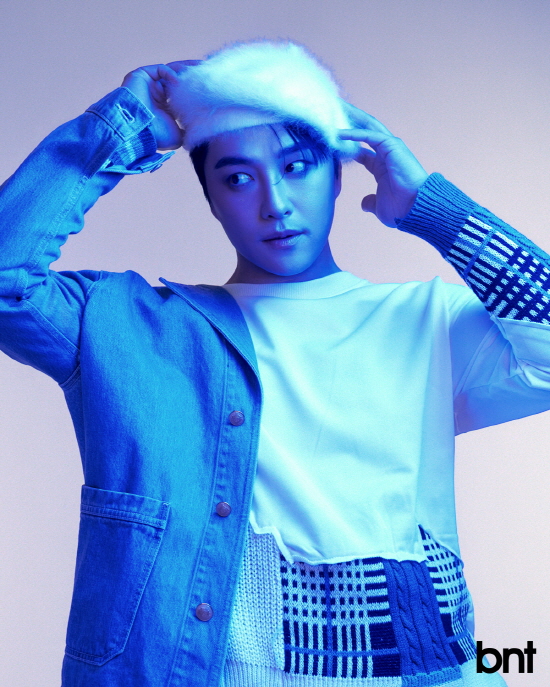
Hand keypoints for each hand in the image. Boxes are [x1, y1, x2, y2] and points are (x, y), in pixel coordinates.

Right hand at [121, 60, 200, 150]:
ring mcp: (149, 85)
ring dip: (183, 71)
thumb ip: (187, 131)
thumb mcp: (178, 136)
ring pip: (170, 73)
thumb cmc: (155, 135)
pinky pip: (160, 70)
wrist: (137, 130)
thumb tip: (200, 132)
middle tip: (206, 73)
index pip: (181, 94)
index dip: (194, 90)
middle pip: (177, 81)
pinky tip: (178, 80)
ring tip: (198, 71)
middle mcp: (156, 95)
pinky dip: (170, 73)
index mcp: (164, 108)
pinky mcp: (142, 76)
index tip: (208, 89)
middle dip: (191, 77)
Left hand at [339, 102, 427, 226]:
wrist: (416, 208)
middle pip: (363, 131)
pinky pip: (369, 136)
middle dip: (349, 120)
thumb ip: (370, 202)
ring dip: (352, 117)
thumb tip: (364, 204)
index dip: (345, 143)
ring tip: (335, 108)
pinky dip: (354, 133)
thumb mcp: (379, 206)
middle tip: (332, 110)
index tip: (329, 140)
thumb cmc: (401, 209)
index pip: (360, 149)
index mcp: (380, 166)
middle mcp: (385, 153)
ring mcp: (389, 148)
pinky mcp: (391, 146)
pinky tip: (339, 133)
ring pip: (367, 126)